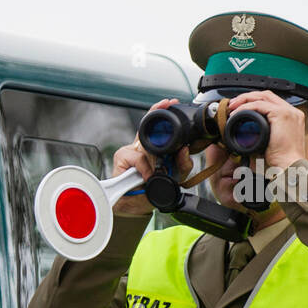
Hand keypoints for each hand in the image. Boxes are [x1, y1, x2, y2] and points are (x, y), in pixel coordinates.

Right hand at [111, 98, 192, 215]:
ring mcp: (130, 150)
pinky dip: (145, 168)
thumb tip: (185, 150)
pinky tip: (147, 177)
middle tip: (167, 110)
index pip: (156, 126)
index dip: (160, 111)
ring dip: (154, 161)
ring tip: (155, 173)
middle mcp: (141, 146)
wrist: (134, 205)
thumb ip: (183, 165)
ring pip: (147, 146)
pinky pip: (139, 158)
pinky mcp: (122, 157)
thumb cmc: (151, 190)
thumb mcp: (175, 177)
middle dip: (157, 119)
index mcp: (153, 148)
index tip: (169, 102)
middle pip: (149, 129)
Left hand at [225, 90, 307, 169]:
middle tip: (232, 105)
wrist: (290, 167)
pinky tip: (237, 113)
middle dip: (247, 97)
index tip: (238, 108)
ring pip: (263, 96)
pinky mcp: (282, 115)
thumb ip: (261, 139)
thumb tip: (245, 141)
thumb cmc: (281, 162)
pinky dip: (246, 107)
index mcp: (292, 118)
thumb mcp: (270, 147)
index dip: (254, 101)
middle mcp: (292, 112)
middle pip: (267, 95)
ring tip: (232, 107)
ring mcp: (288, 112)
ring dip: (245, 99)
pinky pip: (260, 105)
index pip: (271, 102)